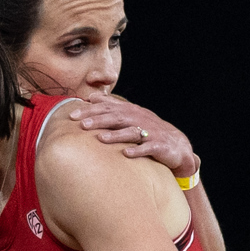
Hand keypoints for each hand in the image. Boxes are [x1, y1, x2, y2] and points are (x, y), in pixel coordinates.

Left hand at [70, 93, 194, 177]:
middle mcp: (139, 119)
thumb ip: (112, 106)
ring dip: (115, 135)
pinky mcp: (159, 146)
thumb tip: (91, 97)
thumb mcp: (131, 116)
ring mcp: (150, 133)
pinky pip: (147, 148)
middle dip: (99, 120)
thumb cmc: (149, 131)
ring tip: (100, 138)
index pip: (107, 108)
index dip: (90, 110)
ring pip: (131, 132)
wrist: (177, 145)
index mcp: (130, 112)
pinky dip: (137, 150)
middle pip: (116, 118)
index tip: (72, 114)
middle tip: (81, 124)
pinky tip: (126, 154)